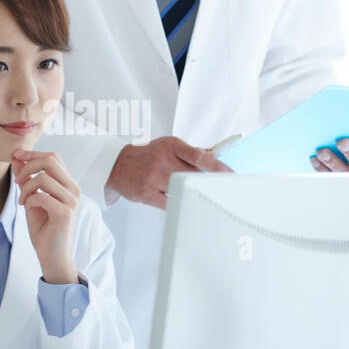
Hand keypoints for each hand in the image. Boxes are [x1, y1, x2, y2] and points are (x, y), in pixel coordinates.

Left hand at [10, 149, 79, 282]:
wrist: (53, 257)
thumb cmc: (44, 230)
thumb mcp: (32, 199)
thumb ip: (27, 180)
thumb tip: (17, 159)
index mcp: (68, 185)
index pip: (53, 158)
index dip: (32, 154)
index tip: (16, 156)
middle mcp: (74, 190)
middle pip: (50, 161)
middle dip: (27, 166)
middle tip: (17, 180)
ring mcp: (71, 201)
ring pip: (42, 178)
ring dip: (25, 187)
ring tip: (22, 200)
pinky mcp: (65, 213)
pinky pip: (41, 196)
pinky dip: (29, 200)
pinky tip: (26, 209)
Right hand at [105, 136, 232, 209]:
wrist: (118, 164)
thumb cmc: (149, 154)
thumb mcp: (169, 145)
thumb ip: (192, 151)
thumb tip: (215, 155)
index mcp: (172, 146)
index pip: (199, 156)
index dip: (217, 166)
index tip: (229, 173)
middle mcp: (163, 161)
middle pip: (193, 176)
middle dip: (206, 183)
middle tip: (220, 190)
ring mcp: (154, 178)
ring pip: (182, 190)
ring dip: (191, 194)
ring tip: (199, 196)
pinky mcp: (146, 193)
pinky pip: (169, 203)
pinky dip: (177, 203)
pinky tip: (180, 200)